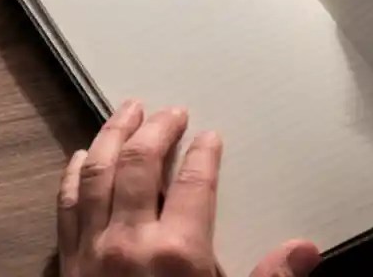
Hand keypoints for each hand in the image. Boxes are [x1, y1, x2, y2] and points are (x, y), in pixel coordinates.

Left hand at [57, 101, 320, 276]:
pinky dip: (76, 174)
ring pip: (99, 173)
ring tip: (126, 111)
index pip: (196, 183)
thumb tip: (305, 249)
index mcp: (178, 254)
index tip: (209, 137)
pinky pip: (68, 203)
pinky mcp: (69, 261)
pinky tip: (85, 156)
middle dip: (156, 130)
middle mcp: (131, 242)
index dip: (203, 154)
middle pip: (141, 164)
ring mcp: (94, 248)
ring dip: (112, 135)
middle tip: (169, 111)